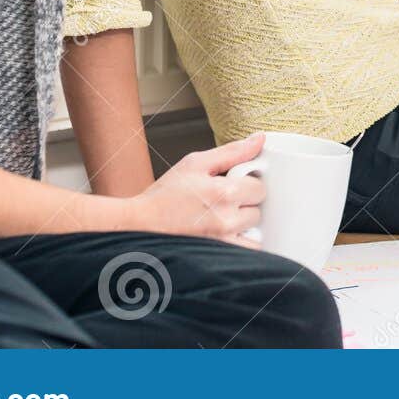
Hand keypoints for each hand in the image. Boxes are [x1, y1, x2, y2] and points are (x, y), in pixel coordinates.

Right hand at [125, 133, 266, 246]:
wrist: (139, 225)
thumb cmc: (164, 195)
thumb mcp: (195, 163)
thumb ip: (232, 151)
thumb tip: (259, 140)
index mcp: (223, 193)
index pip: (259, 188)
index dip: (247, 184)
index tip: (232, 185)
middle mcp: (226, 220)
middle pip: (258, 211)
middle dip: (245, 204)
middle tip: (223, 201)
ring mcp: (222, 242)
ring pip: (255, 233)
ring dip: (244, 226)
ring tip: (224, 219)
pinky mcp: (216, 258)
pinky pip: (246, 253)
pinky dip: (240, 244)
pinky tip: (223, 235)